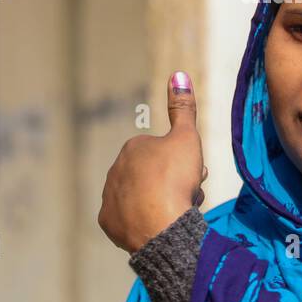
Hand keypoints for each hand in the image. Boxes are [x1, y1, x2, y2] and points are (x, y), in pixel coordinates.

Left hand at [98, 70, 207, 253]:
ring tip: (176, 213)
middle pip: (154, 176)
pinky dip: (144, 221)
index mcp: (133, 148)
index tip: (192, 173)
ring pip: (142, 197)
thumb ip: (183, 107)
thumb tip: (178, 74)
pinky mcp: (109, 222)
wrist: (163, 227)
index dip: (182, 163)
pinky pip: (129, 220)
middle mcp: (115, 170)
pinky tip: (158, 225)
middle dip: (172, 183)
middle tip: (189, 194)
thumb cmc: (176, 178)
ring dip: (160, 202)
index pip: (163, 153)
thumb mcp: (187, 138)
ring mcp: (110, 197)